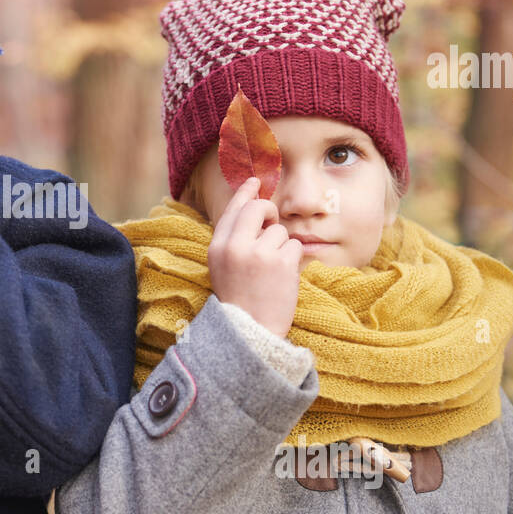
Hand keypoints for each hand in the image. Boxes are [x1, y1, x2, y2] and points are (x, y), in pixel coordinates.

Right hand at [207, 177, 302, 337]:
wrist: (250, 332)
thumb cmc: (239, 299)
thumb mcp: (223, 267)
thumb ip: (234, 239)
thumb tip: (253, 209)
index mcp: (218, 247)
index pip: (232, 210)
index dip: (245, 193)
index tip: (255, 181)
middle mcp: (235, 247)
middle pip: (257, 208)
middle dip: (269, 212)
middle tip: (272, 225)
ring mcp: (258, 254)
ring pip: (279, 230)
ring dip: (281, 246)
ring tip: (273, 270)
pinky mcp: (280, 263)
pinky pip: (294, 246)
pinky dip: (294, 260)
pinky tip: (284, 277)